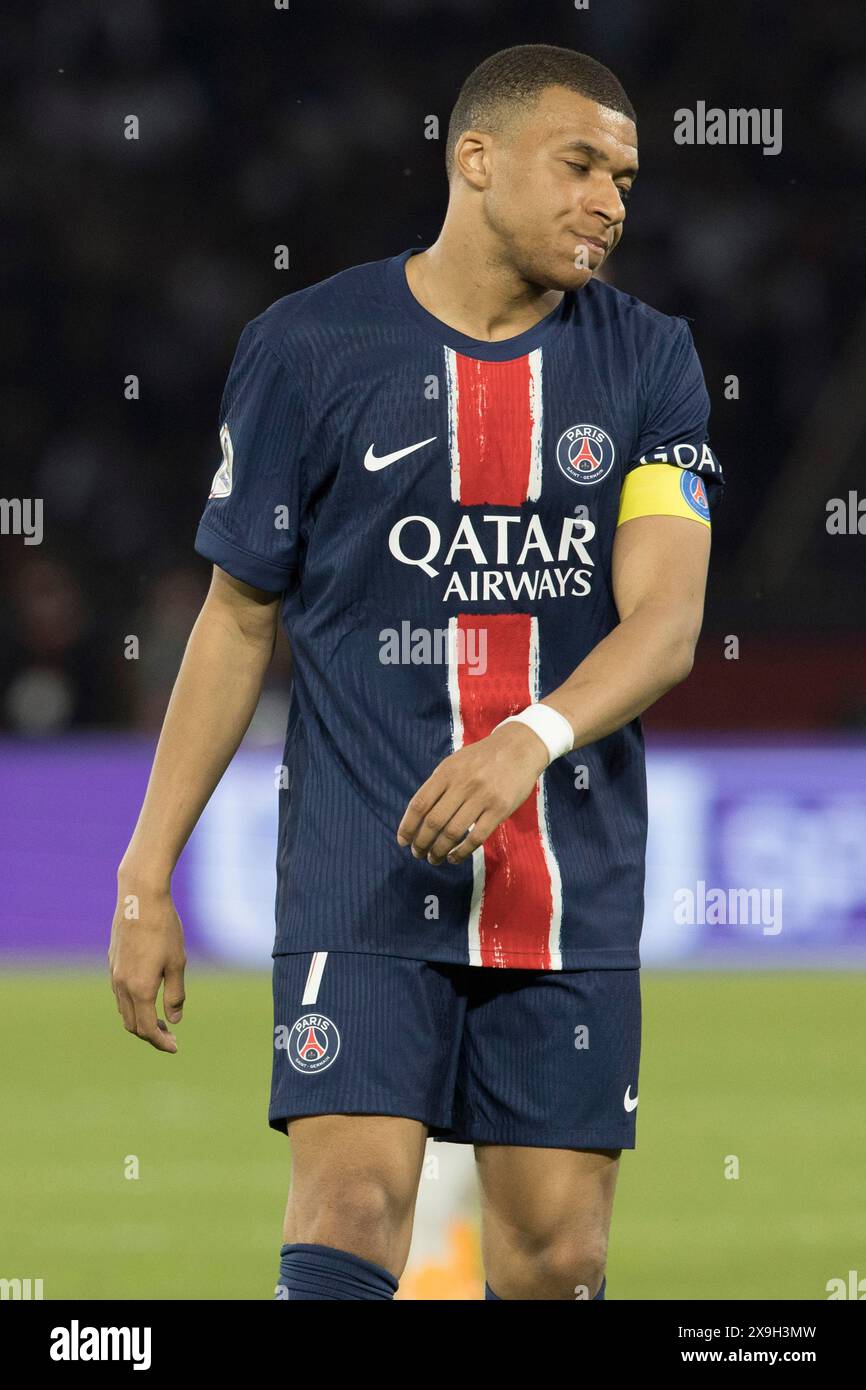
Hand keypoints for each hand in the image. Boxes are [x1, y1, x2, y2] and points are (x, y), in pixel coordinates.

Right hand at [108, 875, 186, 1052]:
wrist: (139, 898)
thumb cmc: (164, 929)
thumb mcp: (177, 963)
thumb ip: (175, 994)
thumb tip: (174, 1019)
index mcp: (140, 989)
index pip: (147, 1029)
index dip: (161, 1042)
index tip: (175, 1047)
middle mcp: (122, 986)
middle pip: (132, 1024)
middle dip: (151, 1034)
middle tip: (170, 1035)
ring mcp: (114, 974)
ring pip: (123, 1010)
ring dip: (140, 1019)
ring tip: (160, 1018)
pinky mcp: (112, 962)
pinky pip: (119, 993)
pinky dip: (132, 1004)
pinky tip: (147, 995)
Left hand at [396, 721, 548, 865]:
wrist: (519, 747)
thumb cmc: (482, 758)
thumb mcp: (455, 762)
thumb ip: (438, 785)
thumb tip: (418, 817)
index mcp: (446, 772)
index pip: (419, 804)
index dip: (407, 826)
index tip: (402, 841)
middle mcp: (462, 784)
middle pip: (434, 821)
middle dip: (422, 843)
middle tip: (418, 854)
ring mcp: (482, 797)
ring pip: (453, 832)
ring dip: (439, 851)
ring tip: (435, 858)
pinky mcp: (500, 809)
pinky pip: (476, 837)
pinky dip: (462, 852)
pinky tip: (454, 857)